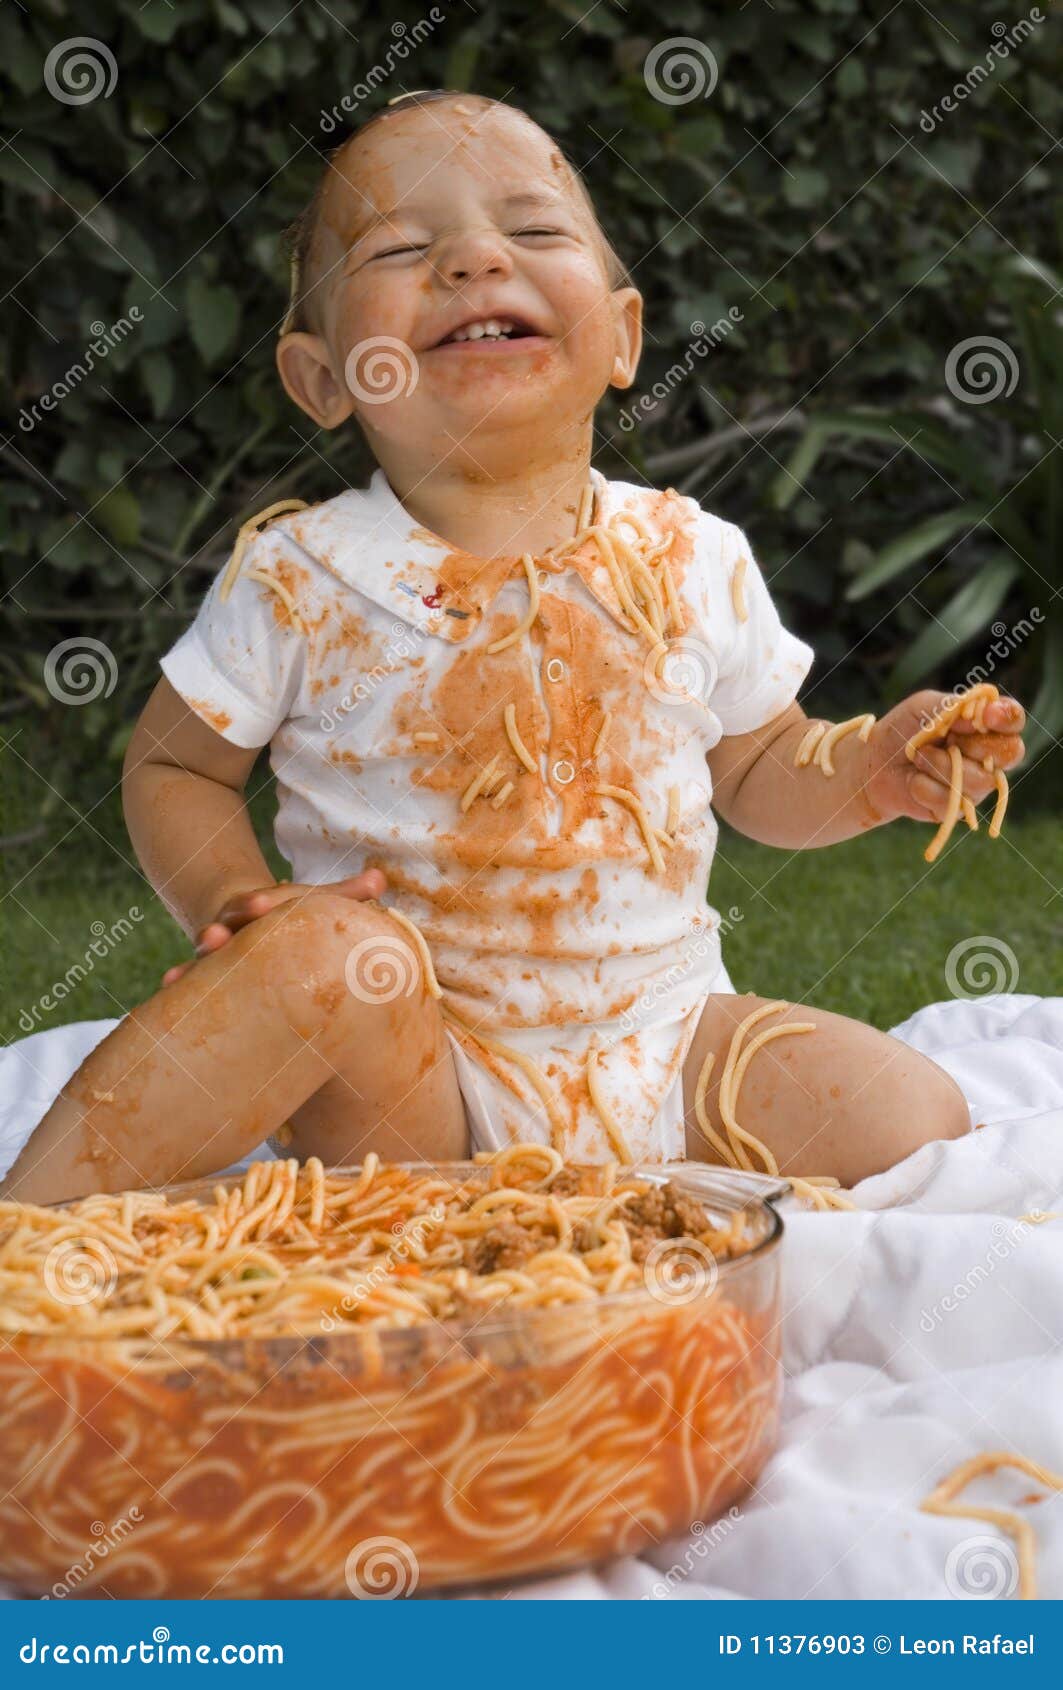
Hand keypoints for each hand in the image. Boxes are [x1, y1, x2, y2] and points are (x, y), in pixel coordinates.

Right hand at [161, 868, 386, 984]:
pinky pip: (190, 992)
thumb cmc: (293, 914)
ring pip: (199, 963)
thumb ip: (346, 894)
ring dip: (190, 971)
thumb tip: (380, 878)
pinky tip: (167, 1011)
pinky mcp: (208, 984)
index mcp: (259, 908)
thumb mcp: (316, 900)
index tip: (262, 902)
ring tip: (174, 978)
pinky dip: (179, 998)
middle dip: (218, 934)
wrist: (249, 923)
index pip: (259, 903)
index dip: (260, 903)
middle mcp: (232, 929)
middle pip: (223, 929)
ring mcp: (216, 957)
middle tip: (213, 936)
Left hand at [864, 689, 1024, 825]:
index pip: (1012, 721)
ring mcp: (977, 784)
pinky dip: (925, 786)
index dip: (1007, 718)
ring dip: (940, 765)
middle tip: (947, 739)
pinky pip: (952, 800)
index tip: (989, 716)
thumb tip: (983, 713)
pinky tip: (913, 780)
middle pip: (1009, 752)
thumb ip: (953, 707)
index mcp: (985, 725)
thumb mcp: (923, 707)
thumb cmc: (902, 731)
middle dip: (975, 745)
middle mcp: (988, 756)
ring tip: (918, 758)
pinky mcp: (959, 809)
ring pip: (980, 780)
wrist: (874, 765)